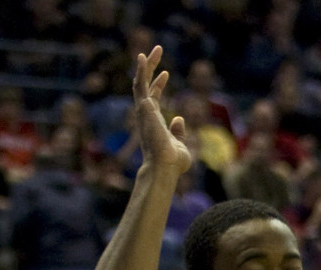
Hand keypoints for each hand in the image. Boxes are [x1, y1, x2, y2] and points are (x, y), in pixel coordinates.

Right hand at [133, 46, 190, 174]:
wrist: (166, 168)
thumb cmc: (172, 162)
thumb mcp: (180, 143)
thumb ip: (178, 131)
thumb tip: (179, 119)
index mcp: (154, 121)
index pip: (154, 98)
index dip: (159, 84)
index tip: (166, 73)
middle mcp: (146, 114)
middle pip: (145, 86)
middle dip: (150, 68)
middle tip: (157, 51)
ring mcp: (144, 111)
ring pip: (141, 82)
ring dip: (146, 66)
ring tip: (152, 50)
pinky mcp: (145, 109)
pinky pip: (141, 86)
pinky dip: (142, 71)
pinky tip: (143, 58)